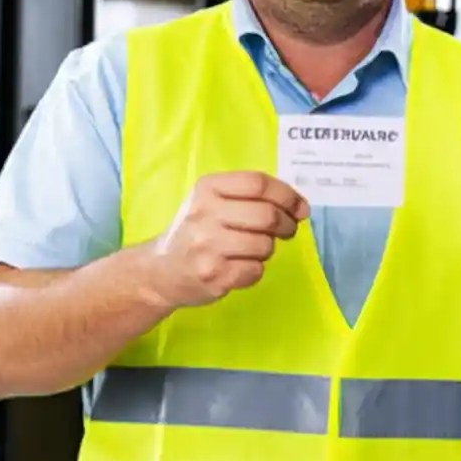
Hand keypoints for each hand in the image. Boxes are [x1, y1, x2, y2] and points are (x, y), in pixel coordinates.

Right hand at [147, 171, 308, 308]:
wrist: (160, 271)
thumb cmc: (195, 231)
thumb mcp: (211, 201)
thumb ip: (249, 196)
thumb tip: (299, 207)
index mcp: (207, 188)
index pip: (258, 184)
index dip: (287, 195)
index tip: (300, 207)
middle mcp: (205, 214)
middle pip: (267, 215)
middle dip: (286, 224)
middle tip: (287, 230)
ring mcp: (208, 247)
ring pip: (265, 245)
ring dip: (268, 249)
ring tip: (253, 250)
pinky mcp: (213, 276)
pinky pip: (256, 271)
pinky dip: (255, 270)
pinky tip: (239, 267)